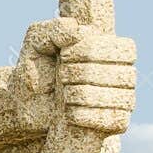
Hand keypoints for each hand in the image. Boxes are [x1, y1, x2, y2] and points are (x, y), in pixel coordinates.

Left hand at [12, 18, 136, 134]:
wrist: (26, 104)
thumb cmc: (36, 68)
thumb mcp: (38, 42)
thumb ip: (56, 30)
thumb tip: (77, 30)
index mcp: (114, 51)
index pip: (126, 49)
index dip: (95, 50)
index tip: (64, 55)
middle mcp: (125, 75)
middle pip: (121, 73)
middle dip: (83, 73)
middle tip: (61, 76)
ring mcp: (124, 100)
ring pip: (116, 97)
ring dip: (81, 94)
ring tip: (63, 94)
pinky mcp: (117, 122)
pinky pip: (111, 120)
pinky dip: (83, 115)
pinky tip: (67, 113)